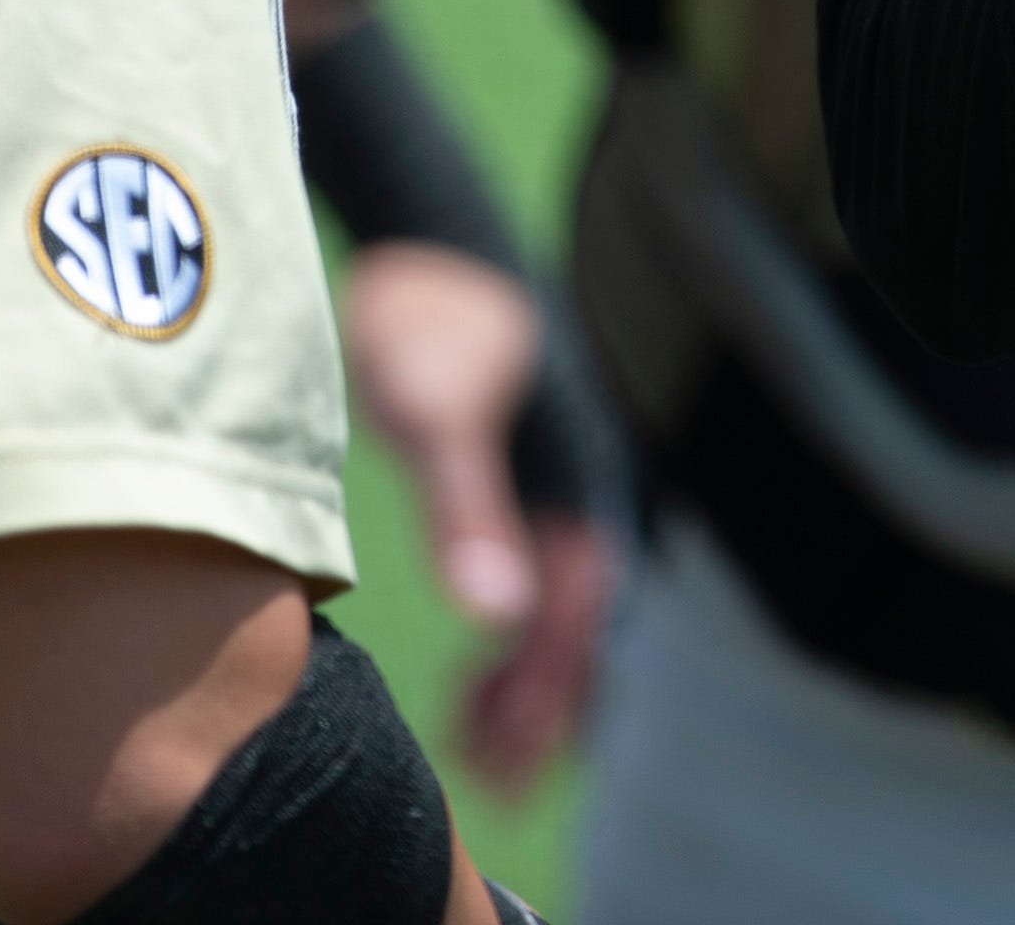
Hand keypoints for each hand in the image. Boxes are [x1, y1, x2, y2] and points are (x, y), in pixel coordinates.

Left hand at [335, 241, 608, 794]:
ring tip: (474, 739)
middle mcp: (585, 491)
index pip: (574, 621)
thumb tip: (495, 616)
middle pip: (581, 626)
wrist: (429, 240)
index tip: (496, 757)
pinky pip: (538, 580)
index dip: (539, 697)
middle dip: (542, 706)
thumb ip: (467, 513)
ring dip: (529, 680)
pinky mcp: (527, 479)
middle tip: (489, 776)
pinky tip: (467, 667)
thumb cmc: (429, 321)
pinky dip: (514, 641)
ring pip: (562, 609)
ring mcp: (559, 485)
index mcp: (580, 486)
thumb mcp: (435, 416)